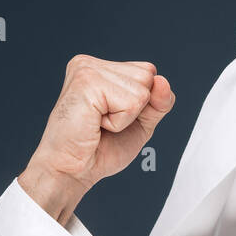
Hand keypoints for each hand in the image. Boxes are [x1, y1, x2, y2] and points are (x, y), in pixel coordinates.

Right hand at [19, 55, 174, 223]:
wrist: (71, 171)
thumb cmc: (98, 150)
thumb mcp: (140, 124)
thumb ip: (158, 102)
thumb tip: (163, 81)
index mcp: (99, 68)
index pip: (149, 73)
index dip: (142, 104)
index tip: (112, 118)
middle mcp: (90, 64)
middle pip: (148, 76)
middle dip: (136, 109)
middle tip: (103, 123)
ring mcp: (87, 70)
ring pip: (143, 90)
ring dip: (126, 117)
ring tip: (98, 124)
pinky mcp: (87, 82)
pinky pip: (132, 102)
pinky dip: (120, 122)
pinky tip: (95, 124)